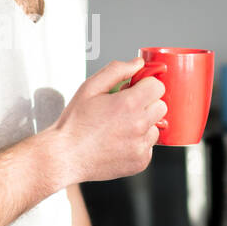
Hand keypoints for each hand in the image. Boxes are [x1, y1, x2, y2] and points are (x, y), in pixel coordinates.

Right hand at [49, 57, 166, 183]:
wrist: (65, 156)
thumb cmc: (74, 124)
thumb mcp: (89, 88)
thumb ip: (116, 70)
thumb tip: (137, 64)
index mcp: (128, 104)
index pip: (157, 86)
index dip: (145, 85)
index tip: (135, 90)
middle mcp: (139, 125)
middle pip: (161, 106)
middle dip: (146, 103)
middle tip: (125, 108)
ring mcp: (141, 146)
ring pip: (156, 127)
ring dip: (143, 124)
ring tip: (119, 127)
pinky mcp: (140, 161)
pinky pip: (148, 146)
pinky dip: (138, 143)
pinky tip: (119, 141)